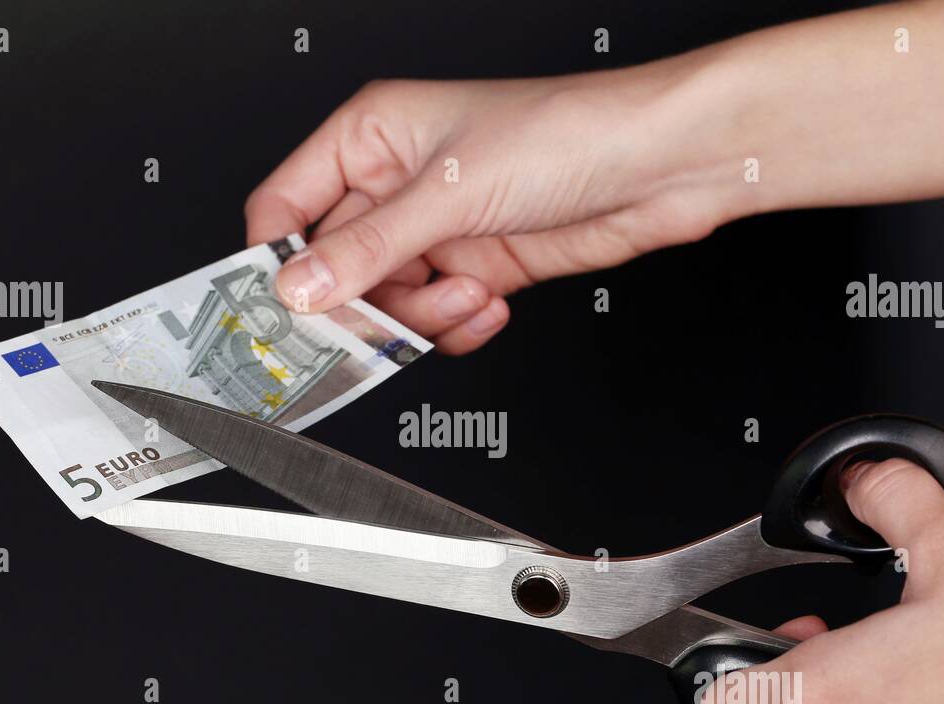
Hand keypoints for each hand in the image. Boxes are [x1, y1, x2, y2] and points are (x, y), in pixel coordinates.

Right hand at [246, 1, 943, 354]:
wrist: (665, 164)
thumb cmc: (570, 132)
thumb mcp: (449, 192)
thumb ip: (366, 249)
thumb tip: (296, 289)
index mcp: (372, 137)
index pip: (287, 209)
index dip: (277, 264)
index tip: (278, 314)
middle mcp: (401, 183)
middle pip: (337, 269)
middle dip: (361, 305)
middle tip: (374, 331)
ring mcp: (442, 228)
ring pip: (390, 303)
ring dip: (421, 318)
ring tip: (461, 298)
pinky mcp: (481, 264)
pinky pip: (440, 316)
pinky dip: (458, 325)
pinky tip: (488, 302)